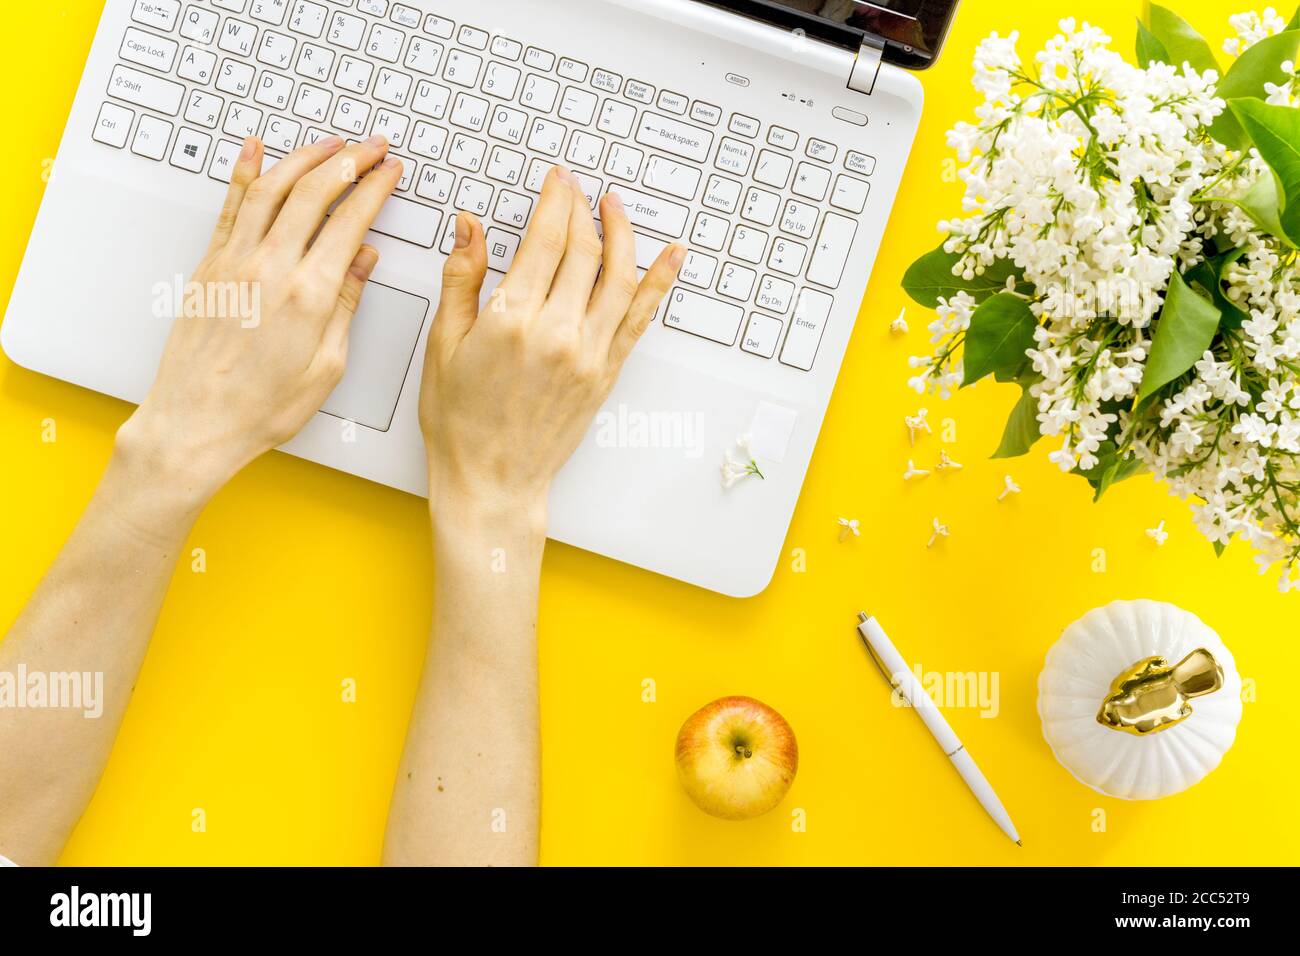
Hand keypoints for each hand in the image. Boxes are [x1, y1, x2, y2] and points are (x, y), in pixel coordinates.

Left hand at [115, 134, 401, 512]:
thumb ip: (347, 305)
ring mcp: (234, 262)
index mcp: (309, 296)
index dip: (375, 189)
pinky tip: (256, 151)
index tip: (390, 172)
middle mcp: (270, 269)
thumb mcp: (326, 366)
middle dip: (349, 160)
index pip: (350, 222)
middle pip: (314, 192)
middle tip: (371, 146)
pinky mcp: (208, 266)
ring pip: (272, 188)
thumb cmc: (260, 408)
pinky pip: (229, 207)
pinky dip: (244, 173)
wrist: (196, 423)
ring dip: (305, 157)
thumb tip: (364, 260)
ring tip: (330, 142)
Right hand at [419, 168, 683, 524]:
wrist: (492, 480)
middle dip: (582, 210)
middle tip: (577, 188)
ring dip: (622, 233)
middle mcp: (557, 333)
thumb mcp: (444, 344)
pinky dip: (660, 282)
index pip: (544, 240)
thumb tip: (471, 226)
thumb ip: (461, 279)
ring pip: (619, 276)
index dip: (554, 200)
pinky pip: (640, 318)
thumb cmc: (459, 421)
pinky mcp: (607, 373)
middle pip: (583, 251)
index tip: (556, 179)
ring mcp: (589, 354)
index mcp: (510, 320)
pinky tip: (673, 256)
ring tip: (615, 206)